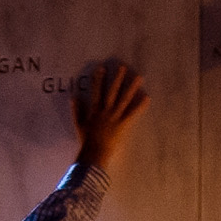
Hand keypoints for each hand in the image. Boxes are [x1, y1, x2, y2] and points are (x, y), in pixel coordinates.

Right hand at [70, 57, 147, 171]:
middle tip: (122, 66)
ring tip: (139, 77)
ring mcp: (114, 117)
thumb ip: (76, 110)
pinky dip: (140, 106)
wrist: (93, 153)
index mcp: (94, 110)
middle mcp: (105, 110)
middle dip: (117, 78)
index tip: (101, 67)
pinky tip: (147, 97)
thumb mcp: (79, 124)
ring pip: (124, 99)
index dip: (98, 79)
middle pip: (112, 91)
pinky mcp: (123, 125)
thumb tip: (73, 97)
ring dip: (131, 87)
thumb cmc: (86, 140)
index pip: (96, 91)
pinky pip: (133, 113)